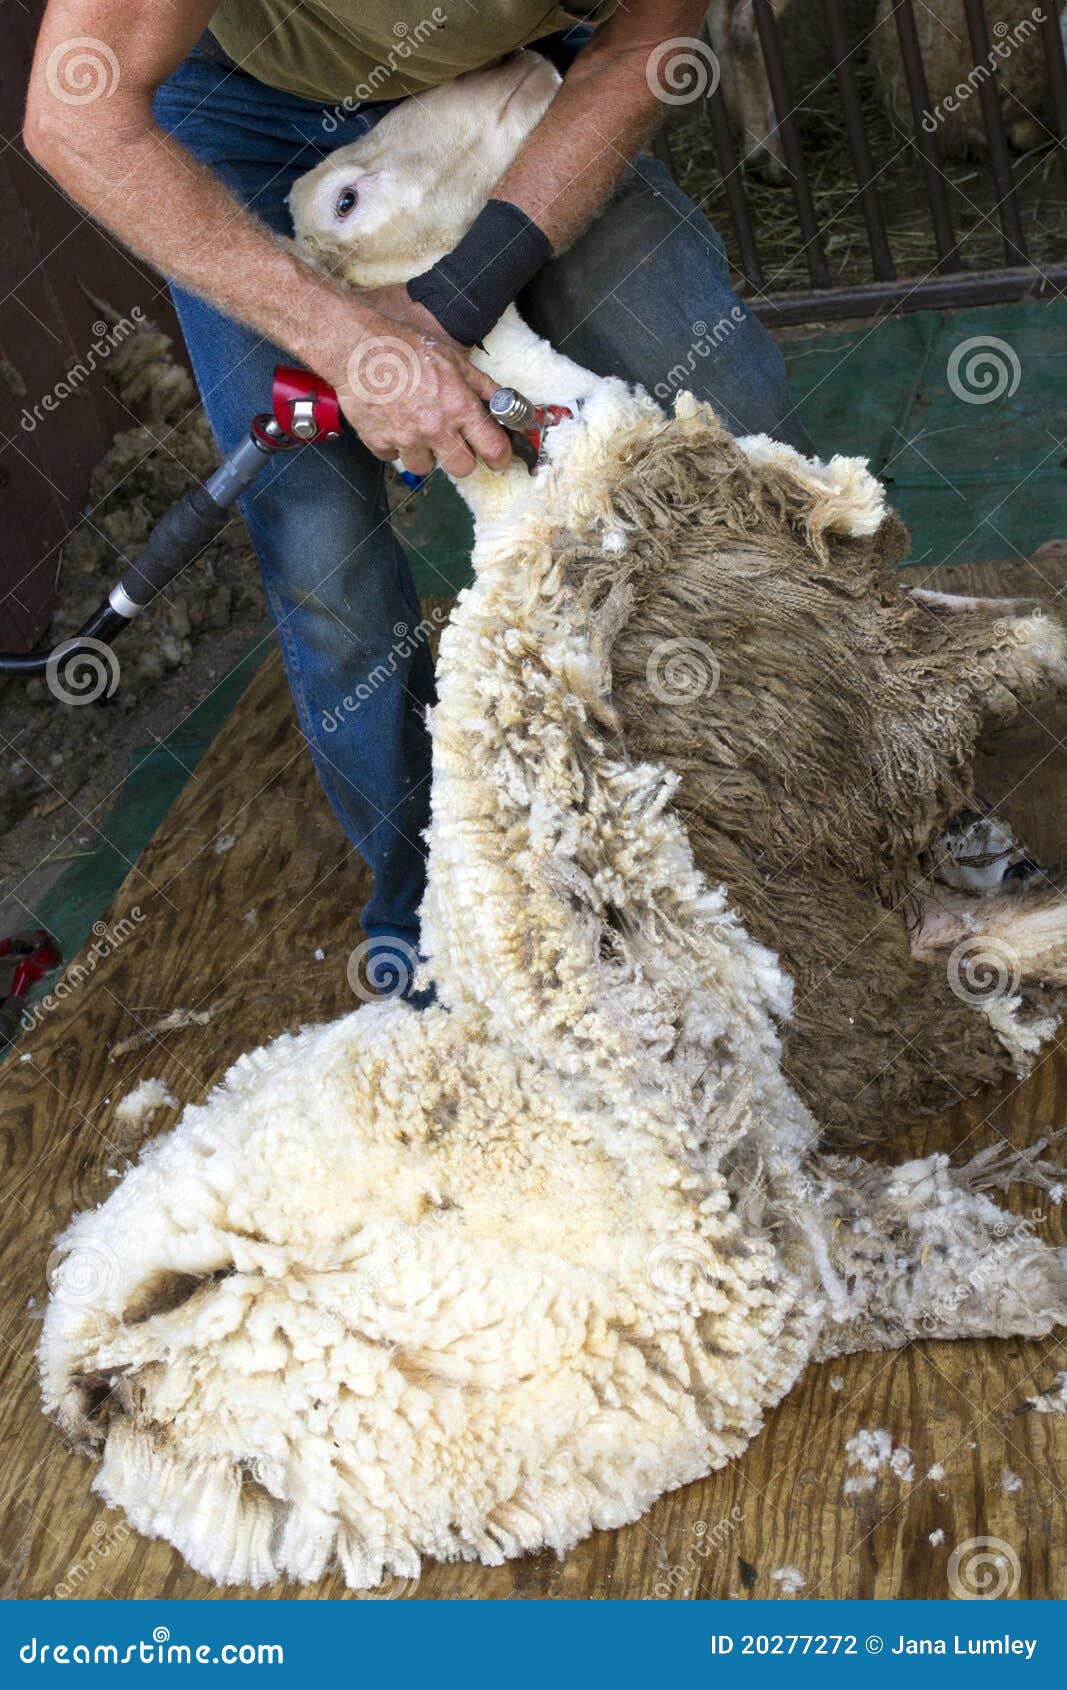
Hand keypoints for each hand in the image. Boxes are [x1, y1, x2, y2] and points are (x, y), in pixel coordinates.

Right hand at [324, 306, 512, 479]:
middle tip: (454, 443)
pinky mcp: (379, 443)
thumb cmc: (406, 348)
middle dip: (461, 458)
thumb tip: (506, 402)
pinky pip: (393, 458)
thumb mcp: (453, 359)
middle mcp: (435, 428)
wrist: (359, 348)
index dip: (500, 457)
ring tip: (417, 429)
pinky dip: (395, 446)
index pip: (493, 449)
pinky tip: (394, 424)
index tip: (498, 458)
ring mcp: (406, 439)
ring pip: (425, 468)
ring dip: (425, 454)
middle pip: (462, 469)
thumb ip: (482, 385)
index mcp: (458, 407)